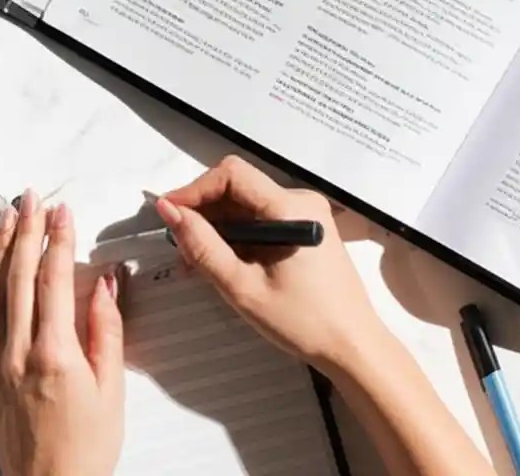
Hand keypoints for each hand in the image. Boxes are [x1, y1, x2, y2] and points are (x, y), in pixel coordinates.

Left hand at [0, 190, 124, 475]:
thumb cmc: (86, 447)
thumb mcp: (111, 387)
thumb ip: (105, 329)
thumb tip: (104, 285)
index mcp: (53, 352)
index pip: (54, 279)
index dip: (58, 240)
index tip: (62, 212)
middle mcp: (18, 352)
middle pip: (19, 276)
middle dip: (26, 231)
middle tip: (30, 199)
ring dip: (2, 251)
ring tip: (7, 219)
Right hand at [156, 156, 383, 370]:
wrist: (352, 346)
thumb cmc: (302, 322)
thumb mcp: (242, 287)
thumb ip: (203, 246)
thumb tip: (168, 211)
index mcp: (291, 209)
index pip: (231, 174)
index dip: (194, 190)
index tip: (167, 216)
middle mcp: (301, 201)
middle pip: (237, 189)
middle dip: (202, 214)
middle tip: (180, 251)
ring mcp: (305, 214)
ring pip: (245, 206)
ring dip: (217, 229)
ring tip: (197, 265)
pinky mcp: (305, 230)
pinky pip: (260, 220)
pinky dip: (236, 237)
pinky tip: (224, 264)